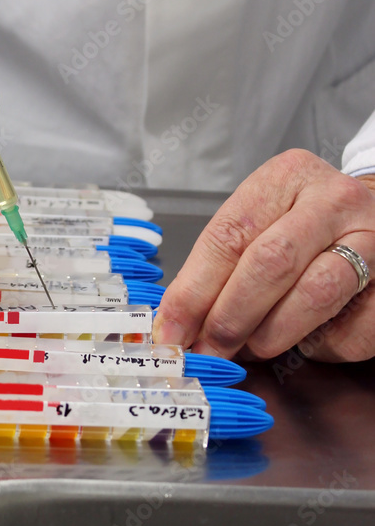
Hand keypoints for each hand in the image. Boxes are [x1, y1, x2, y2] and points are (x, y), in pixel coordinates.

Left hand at [152, 150, 374, 361]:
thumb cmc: (304, 223)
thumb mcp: (260, 221)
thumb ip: (221, 264)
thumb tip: (176, 323)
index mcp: (287, 177)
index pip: (228, 235)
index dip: (193, 290)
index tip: (171, 330)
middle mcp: (333, 200)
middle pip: (270, 263)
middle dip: (229, 316)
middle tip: (208, 348)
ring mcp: (372, 238)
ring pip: (314, 294)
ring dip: (271, 334)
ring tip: (251, 347)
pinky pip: (350, 327)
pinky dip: (319, 346)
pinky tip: (305, 339)